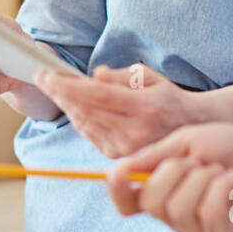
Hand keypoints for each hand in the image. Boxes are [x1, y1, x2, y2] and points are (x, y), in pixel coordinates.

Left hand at [33, 63, 201, 157]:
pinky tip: (70, 105)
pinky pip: (90, 135)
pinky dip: (77, 119)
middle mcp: (136, 131)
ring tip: (53, 88)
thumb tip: (98, 75)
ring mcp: (127, 148)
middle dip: (60, 93)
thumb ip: (123, 76)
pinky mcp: (120, 156)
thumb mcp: (152, 78)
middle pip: (87, 110)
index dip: (69, 86)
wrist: (191, 129)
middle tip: (42, 77)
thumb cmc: (168, 98)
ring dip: (65, 105)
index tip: (48, 75)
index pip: (98, 95)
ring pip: (85, 124)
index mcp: (145, 107)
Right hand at [106, 122, 232, 231]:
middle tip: (200, 160)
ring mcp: (200, 230)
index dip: (117, 191)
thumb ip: (155, 156)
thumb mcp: (189, 141)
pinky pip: (207, 215)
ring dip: (201, 179)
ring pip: (178, 208)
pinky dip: (220, 190)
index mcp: (165, 189)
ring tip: (221, 170)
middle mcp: (177, 214)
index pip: (127, 202)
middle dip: (173, 171)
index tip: (118, 173)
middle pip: (150, 201)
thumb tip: (116, 170)